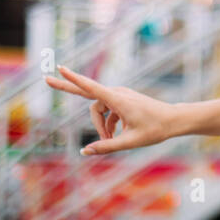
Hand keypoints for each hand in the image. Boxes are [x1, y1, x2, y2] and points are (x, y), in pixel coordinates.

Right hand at [42, 65, 179, 155]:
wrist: (174, 120)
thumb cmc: (155, 129)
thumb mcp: (130, 141)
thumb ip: (106, 146)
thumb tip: (84, 151)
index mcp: (118, 100)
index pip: (92, 88)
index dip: (74, 79)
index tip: (61, 69)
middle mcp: (117, 94)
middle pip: (88, 92)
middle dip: (68, 88)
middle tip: (46, 80)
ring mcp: (120, 96)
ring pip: (99, 109)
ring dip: (99, 125)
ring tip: (109, 141)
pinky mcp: (123, 100)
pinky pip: (108, 111)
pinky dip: (107, 123)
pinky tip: (115, 135)